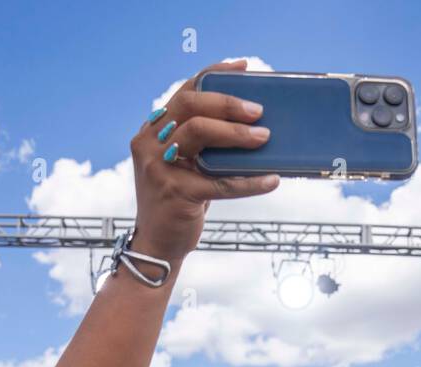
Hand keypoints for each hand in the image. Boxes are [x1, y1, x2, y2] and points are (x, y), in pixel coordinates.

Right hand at [129, 60, 279, 265]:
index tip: (242, 68)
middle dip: (227, 103)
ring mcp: (159, 167)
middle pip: (190, 105)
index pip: (184, 91)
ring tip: (265, 137)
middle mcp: (150, 142)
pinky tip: (271, 180)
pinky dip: (248, 182)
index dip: (212, 75)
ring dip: (236, 133)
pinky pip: (218, 182)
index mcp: (153, 130)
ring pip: (199, 133)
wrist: (158, 244)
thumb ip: (203, 143)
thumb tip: (252, 124)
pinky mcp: (175, 194)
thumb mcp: (186, 165)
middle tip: (259, 111)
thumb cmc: (180, 200)